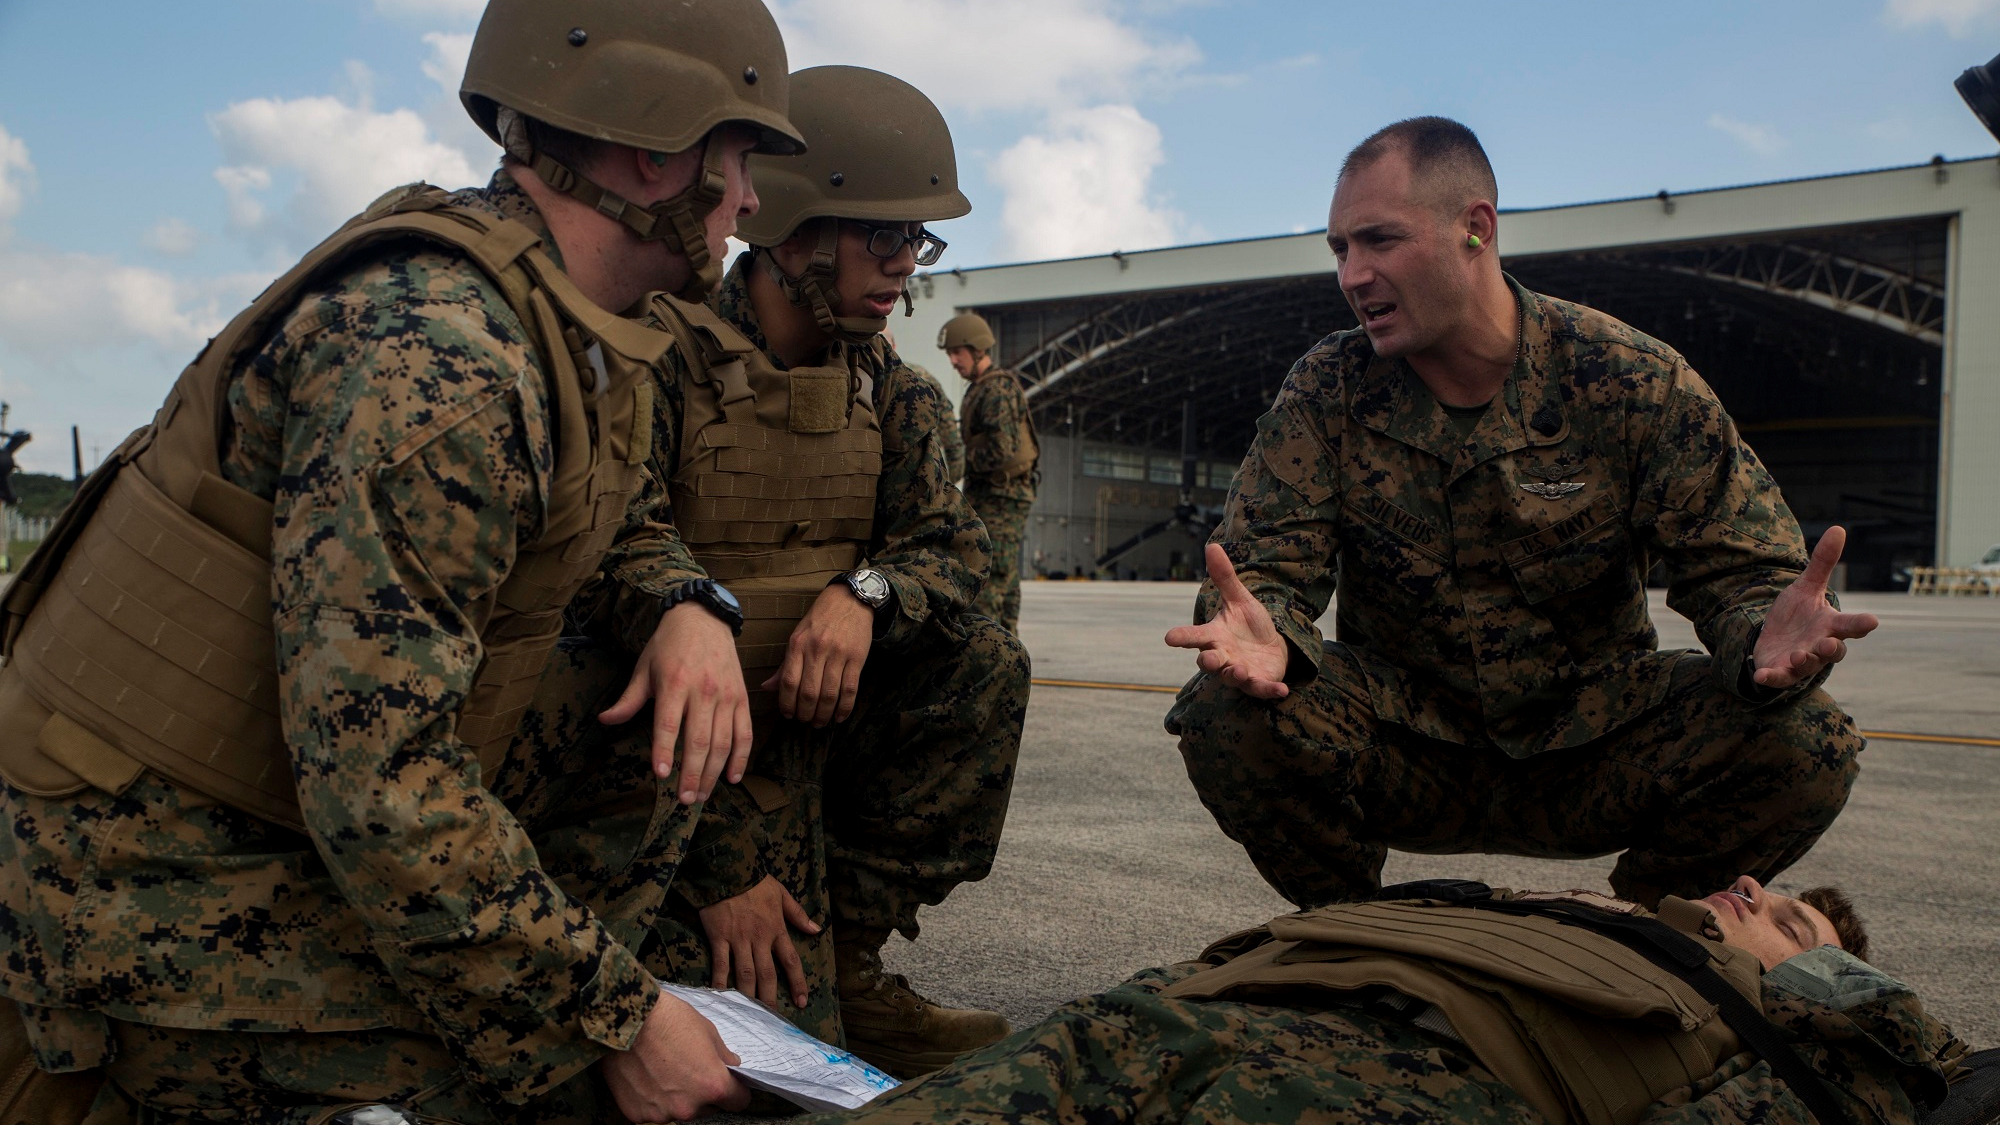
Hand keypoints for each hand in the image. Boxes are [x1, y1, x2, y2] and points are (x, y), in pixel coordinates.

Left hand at [600, 601, 752, 805]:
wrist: (703, 617)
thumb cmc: (669, 645)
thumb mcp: (644, 668)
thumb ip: (628, 700)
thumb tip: (604, 721)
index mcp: (674, 683)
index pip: (669, 724)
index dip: (665, 751)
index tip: (662, 775)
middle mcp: (702, 691)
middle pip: (699, 740)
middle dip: (692, 773)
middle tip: (683, 799)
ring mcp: (726, 695)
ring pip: (723, 741)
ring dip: (713, 773)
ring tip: (701, 795)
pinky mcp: (742, 698)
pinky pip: (745, 733)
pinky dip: (741, 758)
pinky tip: (732, 778)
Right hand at [601, 990, 748, 1122]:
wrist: (625, 1019)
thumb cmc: (669, 1020)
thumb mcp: (708, 1031)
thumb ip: (723, 1057)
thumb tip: (731, 1068)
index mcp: (713, 1087)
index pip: (738, 1102)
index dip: (736, 1090)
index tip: (730, 1083)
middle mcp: (688, 1108)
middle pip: (708, 1107)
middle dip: (703, 1092)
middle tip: (689, 1069)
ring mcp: (661, 1114)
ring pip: (679, 1110)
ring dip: (677, 1097)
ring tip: (663, 1070)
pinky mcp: (636, 1114)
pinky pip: (653, 1110)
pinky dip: (652, 1098)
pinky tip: (646, 1076)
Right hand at [698, 874, 820, 1009]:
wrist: (728, 868)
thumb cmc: (755, 881)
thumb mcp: (782, 894)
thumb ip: (798, 914)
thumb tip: (817, 929)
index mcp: (776, 929)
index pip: (791, 961)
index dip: (798, 983)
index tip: (802, 1002)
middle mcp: (759, 938)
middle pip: (767, 974)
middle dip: (770, 998)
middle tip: (772, 1017)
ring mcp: (738, 939)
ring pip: (745, 973)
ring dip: (748, 995)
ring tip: (750, 1014)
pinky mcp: (719, 937)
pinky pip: (720, 964)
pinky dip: (720, 981)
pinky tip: (720, 997)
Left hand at [764, 584, 873, 726]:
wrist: (850, 600)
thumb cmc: (820, 620)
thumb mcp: (798, 636)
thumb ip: (785, 665)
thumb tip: (766, 688)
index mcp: (798, 644)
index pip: (788, 681)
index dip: (787, 703)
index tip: (788, 715)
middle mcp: (816, 649)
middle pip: (808, 692)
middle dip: (805, 713)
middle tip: (805, 722)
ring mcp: (838, 654)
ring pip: (829, 694)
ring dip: (824, 714)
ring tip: (820, 722)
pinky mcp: (857, 658)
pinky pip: (850, 689)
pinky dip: (844, 707)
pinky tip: (839, 717)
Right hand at [1163, 543, 1291, 699]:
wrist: (1271, 648)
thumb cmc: (1249, 625)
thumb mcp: (1240, 600)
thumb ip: (1225, 578)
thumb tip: (1212, 546)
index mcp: (1214, 637)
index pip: (1194, 636)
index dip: (1182, 637)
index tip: (1169, 638)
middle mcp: (1223, 657)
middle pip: (1209, 662)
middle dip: (1209, 661)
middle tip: (1209, 659)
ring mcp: (1239, 672)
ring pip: (1232, 677)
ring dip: (1235, 674)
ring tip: (1241, 670)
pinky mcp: (1258, 683)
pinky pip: (1261, 689)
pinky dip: (1269, 691)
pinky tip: (1282, 691)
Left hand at [1752, 525, 1879, 689]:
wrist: (1774, 638)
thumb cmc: (1798, 615)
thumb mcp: (1806, 587)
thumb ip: (1822, 563)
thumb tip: (1838, 528)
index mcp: (1831, 625)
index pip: (1851, 625)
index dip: (1861, 624)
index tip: (1872, 621)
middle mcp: (1820, 646)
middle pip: (1834, 651)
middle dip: (1831, 649)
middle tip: (1829, 642)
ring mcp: (1802, 661)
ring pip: (1809, 666)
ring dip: (1805, 661)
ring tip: (1799, 654)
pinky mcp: (1781, 672)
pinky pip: (1779, 678)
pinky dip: (1772, 677)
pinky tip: (1762, 675)